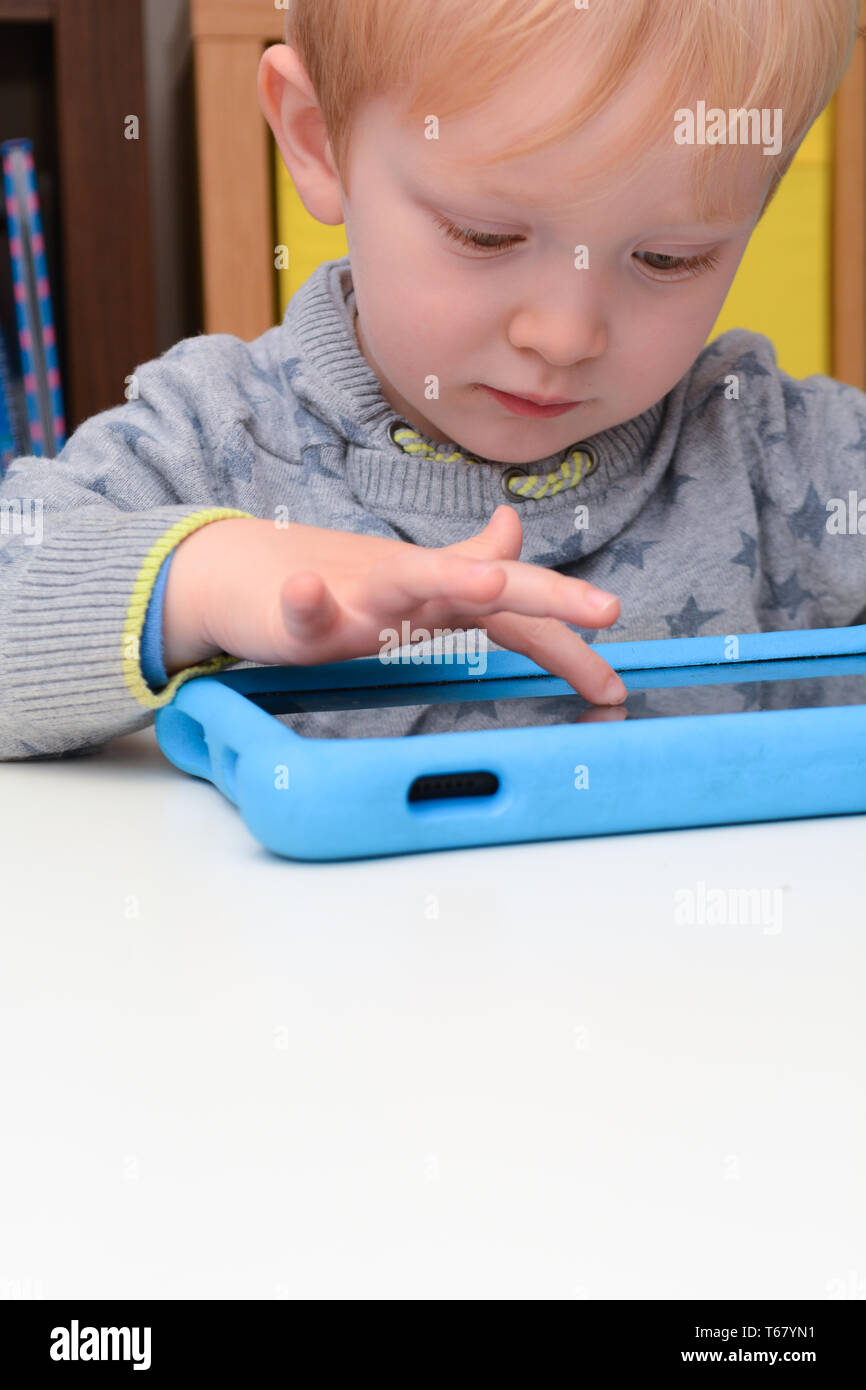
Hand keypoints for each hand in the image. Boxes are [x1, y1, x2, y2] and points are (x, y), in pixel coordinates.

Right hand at [166, 506, 626, 704]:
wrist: (244, 574)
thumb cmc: (337, 582)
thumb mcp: (414, 584)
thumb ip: (468, 565)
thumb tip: (516, 534)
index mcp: (441, 596)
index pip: (516, 614)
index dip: (568, 643)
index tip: (613, 688)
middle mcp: (409, 588)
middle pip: (485, 585)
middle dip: (547, 596)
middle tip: (605, 611)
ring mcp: (354, 595)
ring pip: (407, 578)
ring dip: (449, 576)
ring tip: (490, 583)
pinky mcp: (296, 613)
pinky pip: (302, 607)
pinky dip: (304, 598)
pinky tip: (305, 591)